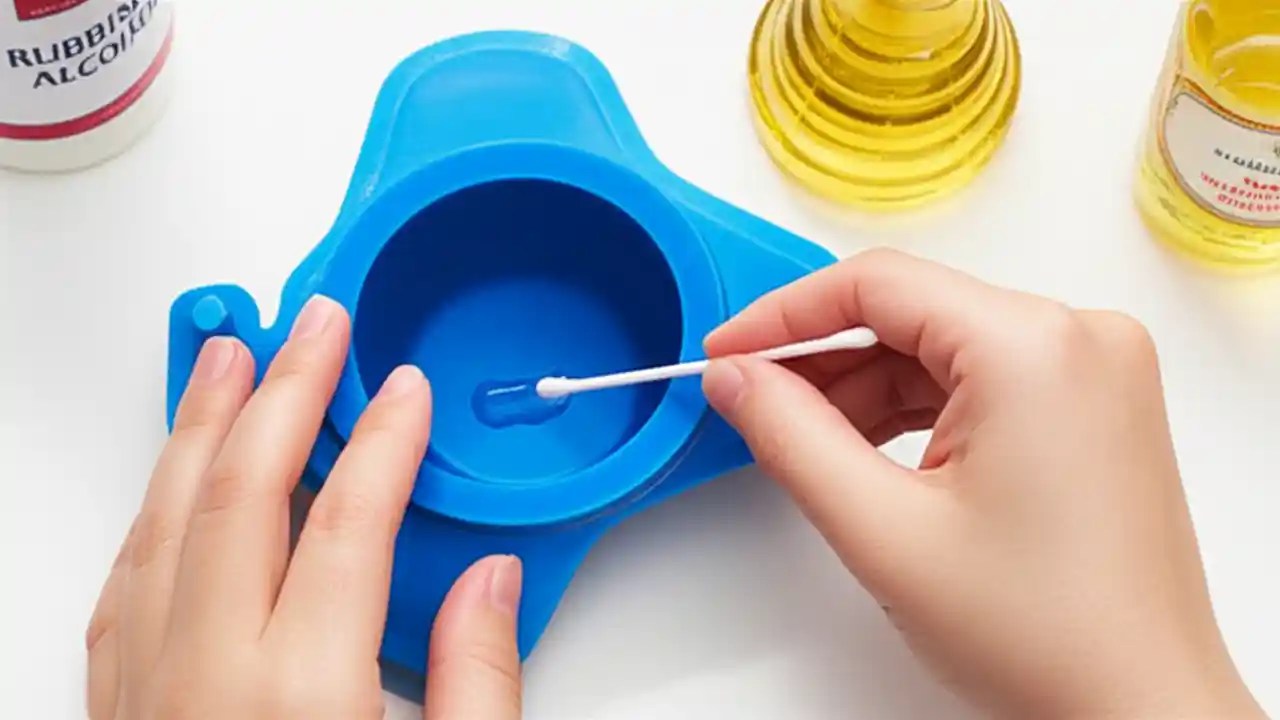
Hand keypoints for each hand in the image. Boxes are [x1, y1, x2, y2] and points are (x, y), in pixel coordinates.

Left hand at [86, 297, 522, 719]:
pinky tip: (173, 480)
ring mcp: (148, 695)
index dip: (383, 444)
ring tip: (226, 363)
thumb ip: (477, 680)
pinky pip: (121, 587)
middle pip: (240, 497)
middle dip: (283, 393)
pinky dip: (152, 514)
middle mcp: (206, 682)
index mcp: (301, 695)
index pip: (346, 527)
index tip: (405, 391)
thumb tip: (492, 583)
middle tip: (314, 328)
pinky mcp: (119, 714)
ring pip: (161, 525)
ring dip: (198, 429)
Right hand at [702, 250, 1265, 719]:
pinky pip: (983, 380)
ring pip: (943, 348)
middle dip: (823, 360)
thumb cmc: (1045, 636)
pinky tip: (869, 452)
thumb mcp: (883, 530)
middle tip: (751, 402)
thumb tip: (736, 378)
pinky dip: (918, 409)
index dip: (785, 314)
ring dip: (867, 388)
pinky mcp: (1095, 409)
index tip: (726, 351)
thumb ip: (791, 437)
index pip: (879, 285)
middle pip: (912, 313)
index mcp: (1034, 347)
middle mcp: (1080, 339)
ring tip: (806, 443)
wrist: (1139, 712)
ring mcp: (1096, 373)